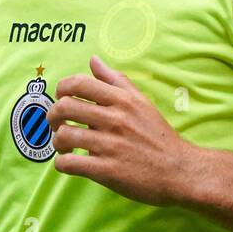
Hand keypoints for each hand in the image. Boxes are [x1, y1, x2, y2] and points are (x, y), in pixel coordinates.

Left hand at [47, 54, 193, 206]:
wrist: (180, 171)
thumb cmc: (157, 136)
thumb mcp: (141, 102)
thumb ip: (115, 80)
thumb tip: (93, 60)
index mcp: (122, 100)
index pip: (78, 83)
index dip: (61, 89)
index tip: (62, 99)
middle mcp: (115, 119)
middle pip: (64, 107)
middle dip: (52, 116)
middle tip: (57, 125)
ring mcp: (110, 145)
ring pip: (64, 135)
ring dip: (57, 142)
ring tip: (65, 146)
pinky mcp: (107, 171)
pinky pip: (69, 163)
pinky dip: (62, 164)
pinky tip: (69, 163)